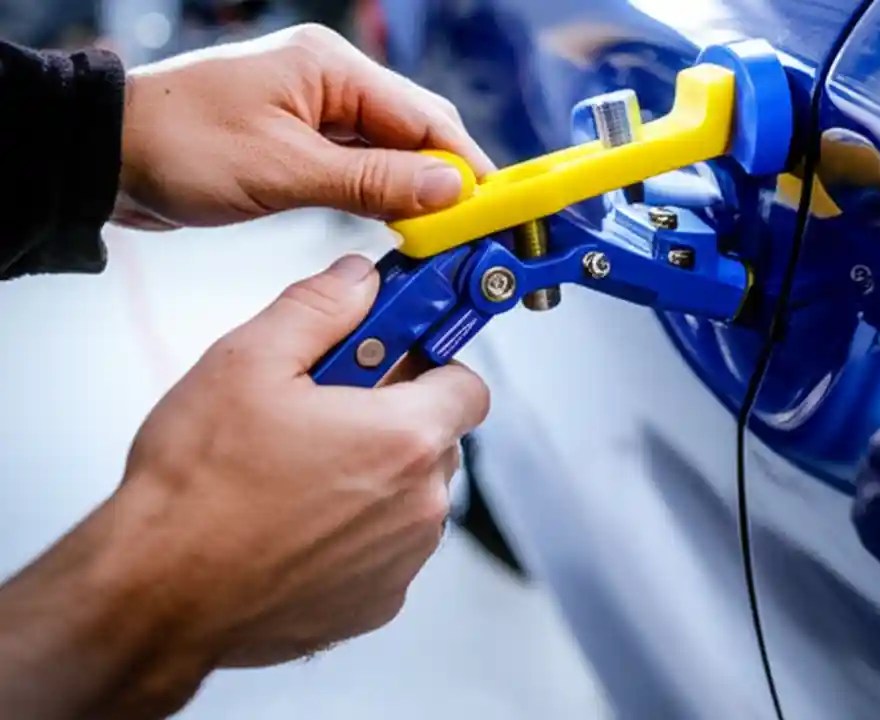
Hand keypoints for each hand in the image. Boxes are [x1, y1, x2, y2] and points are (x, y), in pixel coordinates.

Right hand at [0, 255, 488, 717]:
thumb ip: (319, 308)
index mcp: (406, 438)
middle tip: (323, 411)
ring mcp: (402, 560)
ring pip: (411, 496)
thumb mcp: (248, 362)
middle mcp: (421, 504)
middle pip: (436, 440)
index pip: (468, 386)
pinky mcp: (376, 602)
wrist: (157, 594)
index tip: (392, 358)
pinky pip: (385, 549)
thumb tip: (358, 279)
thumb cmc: (198, 486)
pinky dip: (355, 532)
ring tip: (297, 472)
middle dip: (391, 418)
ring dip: (374, 476)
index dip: (429, 365)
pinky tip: (294, 522)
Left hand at [114, 23, 493, 228]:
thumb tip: (447, 189)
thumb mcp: (284, 171)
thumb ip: (372, 181)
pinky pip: (361, 164)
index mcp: (332, 67)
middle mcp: (331, 80)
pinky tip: (401, 223)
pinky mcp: (301, 139)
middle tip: (476, 231)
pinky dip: (384, 193)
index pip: (425, 117)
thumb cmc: (179, 146)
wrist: (106, 155)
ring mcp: (316, 109)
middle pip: (418, 131)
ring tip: (445, 236)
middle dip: (449, 180)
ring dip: (418, 191)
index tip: (496, 210)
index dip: (465, 166)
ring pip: (392, 151)